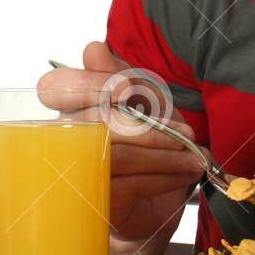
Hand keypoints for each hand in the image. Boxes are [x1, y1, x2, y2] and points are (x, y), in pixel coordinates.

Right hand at [37, 42, 205, 241]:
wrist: (156, 203)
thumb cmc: (149, 147)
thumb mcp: (148, 104)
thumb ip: (126, 76)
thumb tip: (93, 50)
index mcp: (72, 106)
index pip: (61, 87)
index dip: (89, 85)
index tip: (125, 91)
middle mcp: (65, 139)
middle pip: (92, 123)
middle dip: (147, 127)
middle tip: (186, 132)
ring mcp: (76, 173)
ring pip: (114, 155)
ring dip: (163, 154)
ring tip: (193, 157)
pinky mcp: (94, 201)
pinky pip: (127, 185)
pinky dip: (163, 177)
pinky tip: (185, 173)